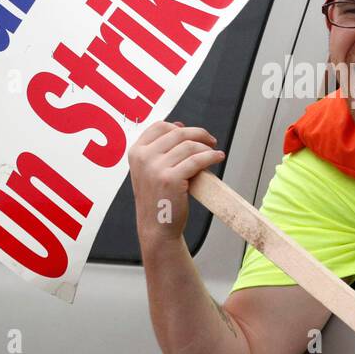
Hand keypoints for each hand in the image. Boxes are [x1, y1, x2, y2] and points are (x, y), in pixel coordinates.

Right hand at [129, 121, 223, 244]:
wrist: (157, 227)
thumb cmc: (157, 199)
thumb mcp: (149, 170)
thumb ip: (160, 150)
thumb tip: (179, 126)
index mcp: (136, 152)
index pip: (159, 126)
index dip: (179, 126)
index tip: (192, 132)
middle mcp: (143, 157)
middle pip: (177, 133)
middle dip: (198, 134)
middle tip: (210, 141)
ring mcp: (155, 168)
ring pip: (189, 146)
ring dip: (206, 147)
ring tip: (214, 152)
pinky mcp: (171, 179)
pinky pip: (197, 160)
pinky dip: (211, 156)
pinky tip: (218, 157)